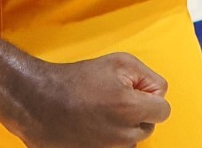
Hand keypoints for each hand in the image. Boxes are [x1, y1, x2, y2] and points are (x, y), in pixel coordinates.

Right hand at [1, 54, 171, 147]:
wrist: (39, 100)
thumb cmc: (75, 80)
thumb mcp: (119, 62)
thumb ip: (147, 76)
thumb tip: (157, 92)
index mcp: (131, 109)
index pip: (163, 111)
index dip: (150, 97)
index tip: (135, 92)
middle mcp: (123, 135)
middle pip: (147, 127)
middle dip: (136, 113)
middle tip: (113, 99)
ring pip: (130, 140)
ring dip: (122, 127)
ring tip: (100, 111)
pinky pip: (113, 147)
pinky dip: (107, 137)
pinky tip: (93, 124)